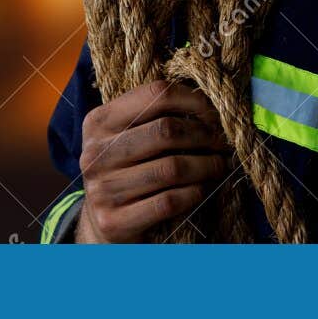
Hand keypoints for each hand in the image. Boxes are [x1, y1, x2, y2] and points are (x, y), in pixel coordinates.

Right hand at [75, 80, 228, 242]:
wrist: (102, 224)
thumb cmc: (126, 172)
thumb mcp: (128, 137)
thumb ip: (156, 116)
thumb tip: (210, 106)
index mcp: (98, 122)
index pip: (155, 94)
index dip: (194, 101)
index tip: (214, 115)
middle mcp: (95, 153)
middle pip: (166, 130)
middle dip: (205, 136)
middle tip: (222, 144)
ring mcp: (101, 189)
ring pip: (171, 168)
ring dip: (206, 166)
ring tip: (218, 166)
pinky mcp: (113, 221)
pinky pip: (168, 201)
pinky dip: (194, 193)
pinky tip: (201, 189)